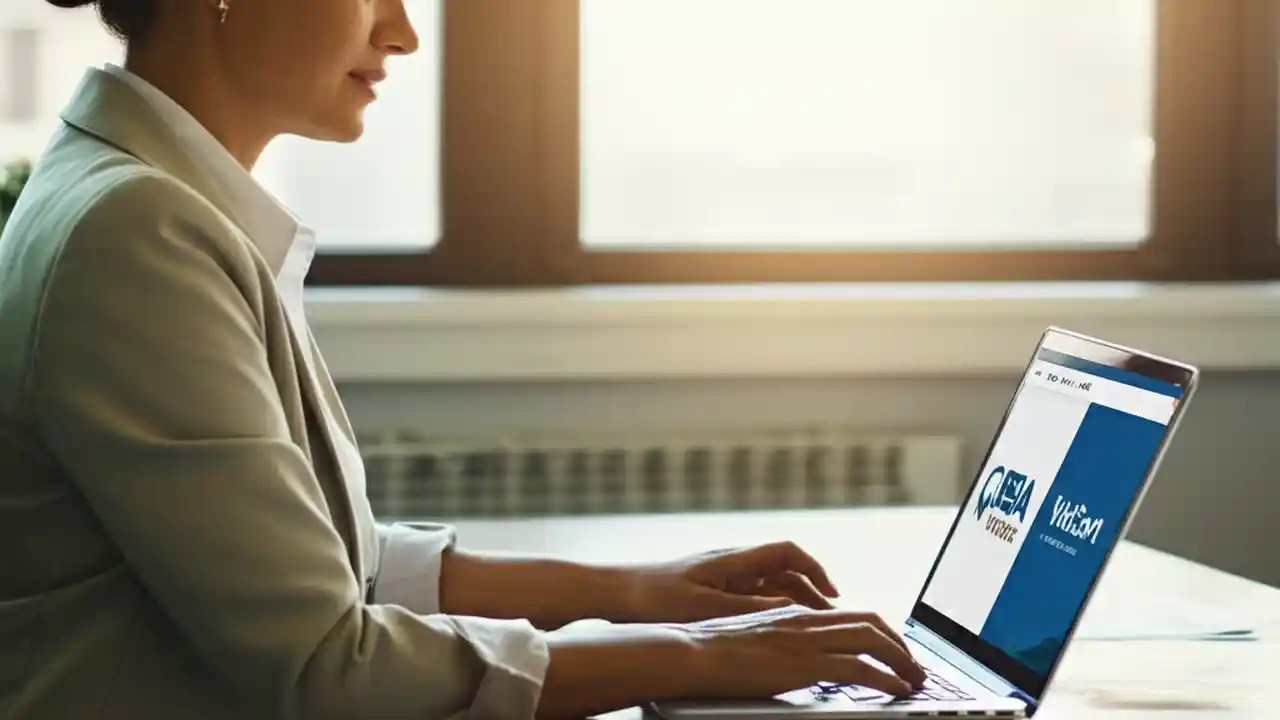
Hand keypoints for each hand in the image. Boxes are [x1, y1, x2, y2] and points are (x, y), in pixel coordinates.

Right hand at [537, 609, 926, 716]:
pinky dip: (888, 678)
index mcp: (793, 614)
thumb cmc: (709, 653)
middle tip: (914, 667)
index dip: (880, 632)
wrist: (690, 653)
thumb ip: (779, 649)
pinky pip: (861, 668)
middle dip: (900, 645)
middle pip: (871, 622)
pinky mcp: (806, 663)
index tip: (894, 650)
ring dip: (903, 661)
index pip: (851, 616)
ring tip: (916, 681)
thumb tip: (796, 666)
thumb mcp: (751, 644)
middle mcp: (805, 621)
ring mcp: (807, 640)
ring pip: (874, 640)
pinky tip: (899, 691)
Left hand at [623, 541, 841, 622]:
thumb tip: (793, 609)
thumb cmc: (654, 598)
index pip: (787, 553)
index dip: (815, 571)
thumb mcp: (707, 607)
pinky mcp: (709, 592)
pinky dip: (769, 612)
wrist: (613, 594)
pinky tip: (773, 632)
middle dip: (810, 593)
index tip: (833, 595)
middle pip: (783, 573)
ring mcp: (720, 577)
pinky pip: (750, 598)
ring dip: (792, 604)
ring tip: (810, 630)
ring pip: (768, 587)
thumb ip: (750, 609)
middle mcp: (731, 564)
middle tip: (830, 622)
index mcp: (733, 560)